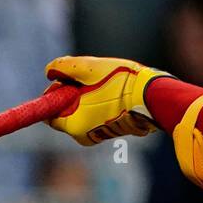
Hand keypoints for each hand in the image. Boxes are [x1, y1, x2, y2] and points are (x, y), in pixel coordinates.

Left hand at [44, 56, 168, 144]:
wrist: (153, 97)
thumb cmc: (121, 82)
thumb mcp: (88, 67)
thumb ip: (64, 67)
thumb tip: (50, 71)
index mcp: (72, 123)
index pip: (49, 111)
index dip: (57, 92)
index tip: (72, 80)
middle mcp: (82, 135)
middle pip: (66, 111)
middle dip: (74, 94)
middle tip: (92, 80)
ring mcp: (97, 135)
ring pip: (82, 113)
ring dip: (89, 97)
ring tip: (107, 85)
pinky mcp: (111, 132)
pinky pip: (96, 117)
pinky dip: (101, 104)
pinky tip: (116, 94)